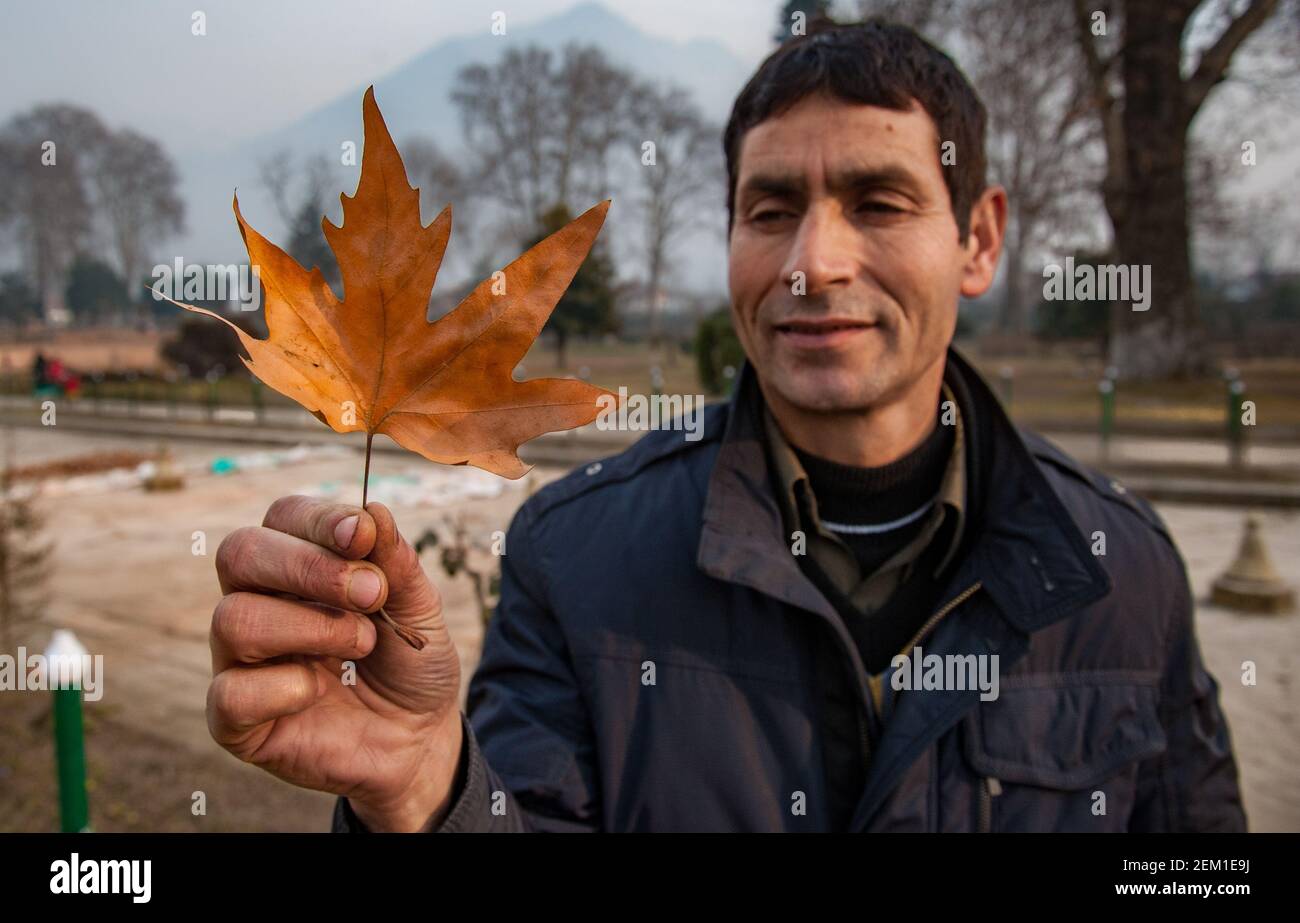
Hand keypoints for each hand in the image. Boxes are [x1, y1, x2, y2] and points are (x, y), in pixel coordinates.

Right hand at [206, 495, 463, 830]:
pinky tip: (320, 692)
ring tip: (363, 643)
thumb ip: (396, 564)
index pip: (282, 518)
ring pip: (233, 619)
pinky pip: (229, 693)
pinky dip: (283, 688)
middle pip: (239, 553)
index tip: (362, 535)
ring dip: (311, 626)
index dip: (319, 520)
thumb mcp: (419, 609)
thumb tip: (371, 513)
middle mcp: (258, 602)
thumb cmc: (409, 663)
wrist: (419, 738)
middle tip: (370, 593)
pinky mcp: (234, 721)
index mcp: (296, 565)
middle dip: (308, 567)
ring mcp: (239, 661)